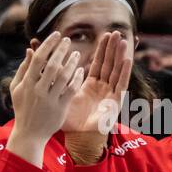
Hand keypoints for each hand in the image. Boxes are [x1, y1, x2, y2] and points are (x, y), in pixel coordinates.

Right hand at [7, 32, 84, 153]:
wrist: (29, 134)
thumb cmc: (22, 109)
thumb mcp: (16, 89)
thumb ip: (23, 69)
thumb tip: (29, 50)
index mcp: (26, 84)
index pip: (38, 59)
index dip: (48, 45)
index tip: (55, 35)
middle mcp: (38, 91)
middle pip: (52, 65)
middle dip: (61, 50)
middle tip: (67, 40)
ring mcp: (50, 99)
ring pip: (64, 76)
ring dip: (72, 62)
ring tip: (76, 53)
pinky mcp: (60, 107)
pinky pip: (71, 89)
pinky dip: (77, 78)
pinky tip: (81, 70)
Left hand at [60, 30, 132, 160]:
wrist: (78, 139)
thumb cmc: (68, 121)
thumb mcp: (60, 96)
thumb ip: (55, 81)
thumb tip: (45, 69)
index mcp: (89, 86)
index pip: (97, 64)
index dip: (101, 50)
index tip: (103, 35)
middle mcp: (101, 88)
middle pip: (108, 64)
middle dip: (111, 49)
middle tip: (114, 33)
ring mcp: (109, 94)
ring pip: (116, 71)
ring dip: (119, 56)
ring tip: (122, 40)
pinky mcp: (115, 102)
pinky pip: (120, 84)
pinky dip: (124, 72)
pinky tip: (127, 59)